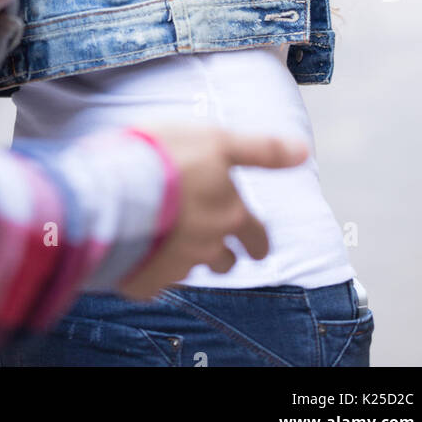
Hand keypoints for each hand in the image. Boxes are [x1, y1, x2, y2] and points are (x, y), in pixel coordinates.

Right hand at [119, 128, 309, 298]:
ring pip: (191, 268)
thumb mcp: (217, 140)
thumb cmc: (166, 155)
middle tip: (220, 252)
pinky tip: (138, 247)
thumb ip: (261, 150)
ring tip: (169, 239)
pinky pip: (154, 279)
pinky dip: (149, 266)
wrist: (117, 189)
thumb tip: (303, 152)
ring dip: (185, 256)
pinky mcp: (148, 281)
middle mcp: (212, 245)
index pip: (256, 235)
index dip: (258, 241)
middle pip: (227, 260)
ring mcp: (179, 266)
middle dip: (227, 256)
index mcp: (232, 214)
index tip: (259, 250)